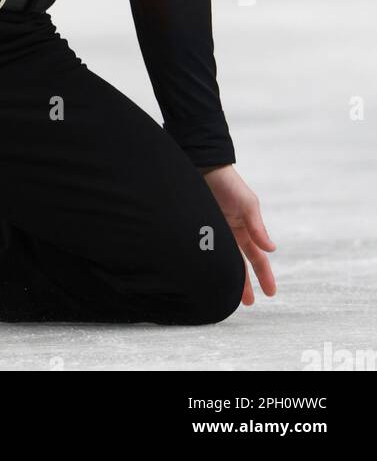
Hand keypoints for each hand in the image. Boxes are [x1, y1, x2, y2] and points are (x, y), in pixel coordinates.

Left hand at [202, 165, 275, 305]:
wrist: (204, 166)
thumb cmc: (229, 183)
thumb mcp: (247, 204)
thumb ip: (257, 227)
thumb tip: (272, 249)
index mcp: (245, 228)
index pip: (258, 256)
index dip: (265, 274)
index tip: (271, 293)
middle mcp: (230, 232)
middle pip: (239, 263)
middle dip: (245, 283)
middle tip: (249, 304)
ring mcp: (213, 231)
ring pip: (222, 261)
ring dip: (226, 277)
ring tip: (225, 296)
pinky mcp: (198, 229)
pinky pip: (204, 251)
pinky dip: (207, 264)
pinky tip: (205, 277)